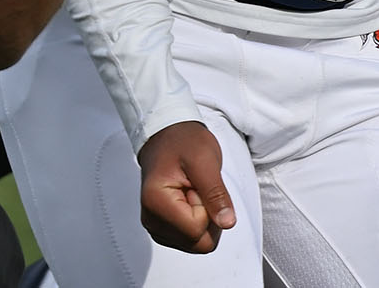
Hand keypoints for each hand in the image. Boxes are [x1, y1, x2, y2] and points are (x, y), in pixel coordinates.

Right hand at [138, 120, 236, 252]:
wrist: (166, 135)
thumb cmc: (182, 141)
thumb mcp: (205, 160)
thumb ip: (216, 194)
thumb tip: (227, 223)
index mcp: (156, 203)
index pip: (197, 230)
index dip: (208, 208)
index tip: (197, 185)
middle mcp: (151, 220)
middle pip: (197, 243)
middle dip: (208, 218)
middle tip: (198, 189)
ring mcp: (155, 226)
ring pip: (196, 243)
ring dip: (203, 219)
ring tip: (192, 191)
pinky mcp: (161, 227)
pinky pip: (190, 239)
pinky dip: (197, 221)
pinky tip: (189, 199)